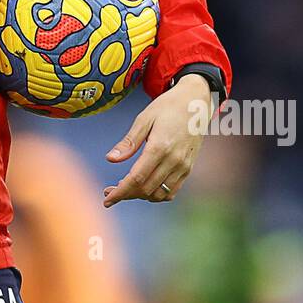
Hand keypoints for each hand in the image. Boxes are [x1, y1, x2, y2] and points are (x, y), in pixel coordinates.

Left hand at [102, 73, 214, 205]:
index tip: (106, 200)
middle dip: (125, 194)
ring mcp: (183, 166)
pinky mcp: (188, 169)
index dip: (120, 192)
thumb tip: (110, 159)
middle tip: (109, 191)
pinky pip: (172, 191)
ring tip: (125, 189)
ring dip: (140, 196)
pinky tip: (145, 188)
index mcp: (160, 147)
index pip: (136, 178)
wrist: (195, 102)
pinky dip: (156, 195)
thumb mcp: (144, 119)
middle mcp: (174, 160)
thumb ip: (129, 142)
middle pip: (146, 189)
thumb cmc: (167, 107)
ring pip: (159, 194)